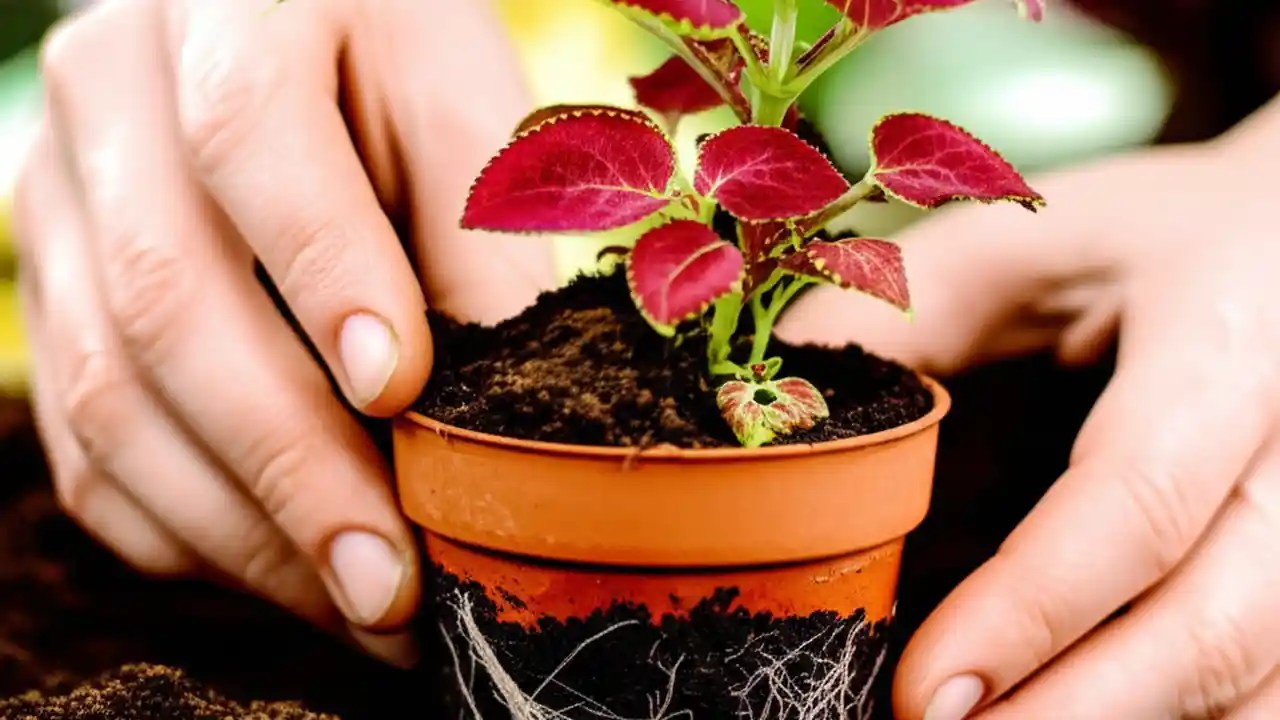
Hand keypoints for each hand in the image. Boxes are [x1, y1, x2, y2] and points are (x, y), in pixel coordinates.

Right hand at [12, 0, 552, 665]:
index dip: (325, 275)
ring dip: (241, 528)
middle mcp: (108, 99)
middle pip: (167, 297)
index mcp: (225, 10)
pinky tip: (286, 570)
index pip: (249, 137)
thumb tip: (499, 425)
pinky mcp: (52, 294)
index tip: (402, 396)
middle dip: (289, 462)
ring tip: (360, 602)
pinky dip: (187, 530)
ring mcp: (56, 202)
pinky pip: (84, 445)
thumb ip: (478, 237)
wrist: (298, 32)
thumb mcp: (465, 104)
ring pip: (110, 395)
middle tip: (393, 577)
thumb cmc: (405, 66)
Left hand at [778, 97, 1279, 717]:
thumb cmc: (1138, 240)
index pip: (1138, 497)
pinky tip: (1073, 717)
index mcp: (1225, 335)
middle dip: (1076, 711)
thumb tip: (777, 420)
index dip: (1032, 610)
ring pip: (1261, 677)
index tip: (925, 694)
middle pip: (1219, 621)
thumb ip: (899, 316)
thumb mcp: (1016, 243)